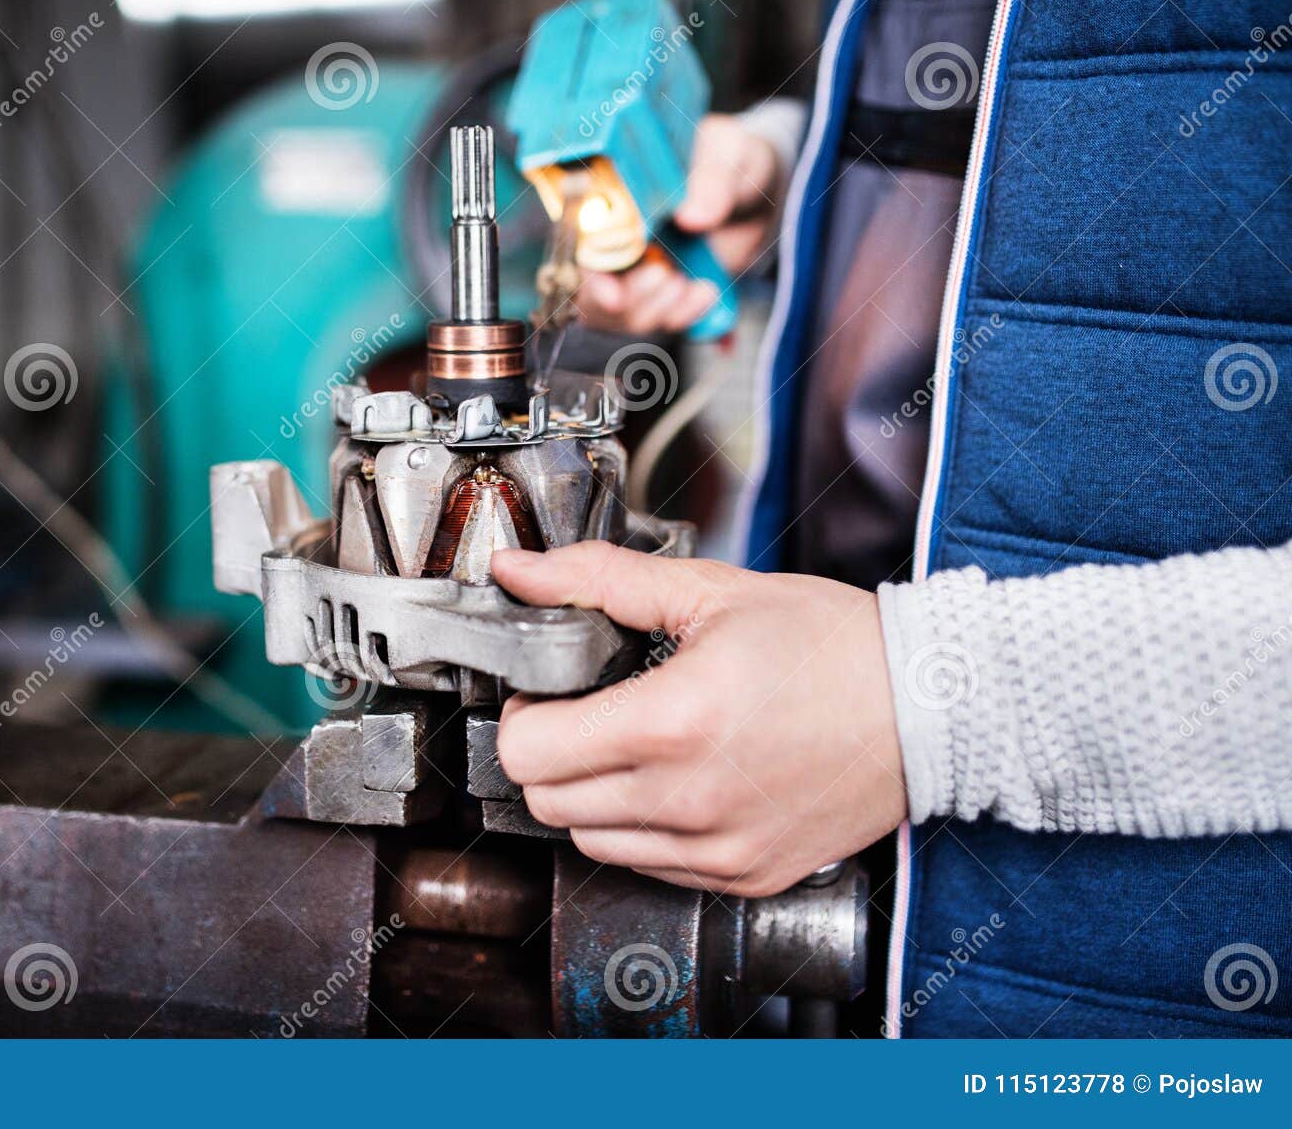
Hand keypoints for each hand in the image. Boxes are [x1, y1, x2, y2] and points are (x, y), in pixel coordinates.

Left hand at [492, 542, 905, 896]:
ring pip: (589, 843)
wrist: (931, 709)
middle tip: (587, 713)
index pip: (527, 753)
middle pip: (547, 804)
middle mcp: (688, 800)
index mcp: (673, 722)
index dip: (524, 714)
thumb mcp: (712, 592)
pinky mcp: (742, 878)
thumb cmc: (832, 645)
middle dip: (549, 754)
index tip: (549, 692)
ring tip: (636, 747)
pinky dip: (642, 829)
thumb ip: (600, 580)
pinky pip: (648, 866)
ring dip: (590, 796)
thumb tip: (519, 572)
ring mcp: (717, 850)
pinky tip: (677, 781)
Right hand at [575, 114, 783, 334]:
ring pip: (623, 315)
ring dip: (656, 310)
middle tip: (664, 278)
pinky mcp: (664, 293)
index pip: (579, 244)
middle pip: (593, 293)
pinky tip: (706, 291)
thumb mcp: (727, 156)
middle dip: (628, 300)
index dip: (589, 276)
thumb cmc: (729, 159)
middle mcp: (614, 238)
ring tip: (689, 285)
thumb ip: (712, 182)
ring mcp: (638, 270)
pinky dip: (683, 315)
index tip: (612, 296)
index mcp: (612, 196)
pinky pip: (661, 320)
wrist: (755, 190)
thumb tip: (691, 218)